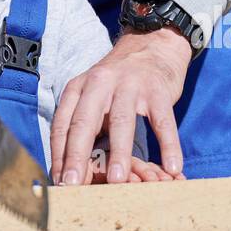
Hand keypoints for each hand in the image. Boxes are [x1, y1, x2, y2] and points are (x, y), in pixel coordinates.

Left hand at [51, 27, 192, 185]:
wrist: (152, 45)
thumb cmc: (119, 82)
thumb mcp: (94, 96)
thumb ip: (86, 127)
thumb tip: (76, 172)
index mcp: (79, 88)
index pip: (63, 124)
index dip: (59, 154)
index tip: (58, 183)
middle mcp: (100, 83)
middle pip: (84, 122)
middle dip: (77, 156)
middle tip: (73, 185)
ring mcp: (130, 85)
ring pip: (121, 121)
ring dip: (119, 153)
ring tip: (117, 181)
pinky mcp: (157, 89)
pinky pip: (162, 121)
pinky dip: (169, 145)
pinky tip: (172, 167)